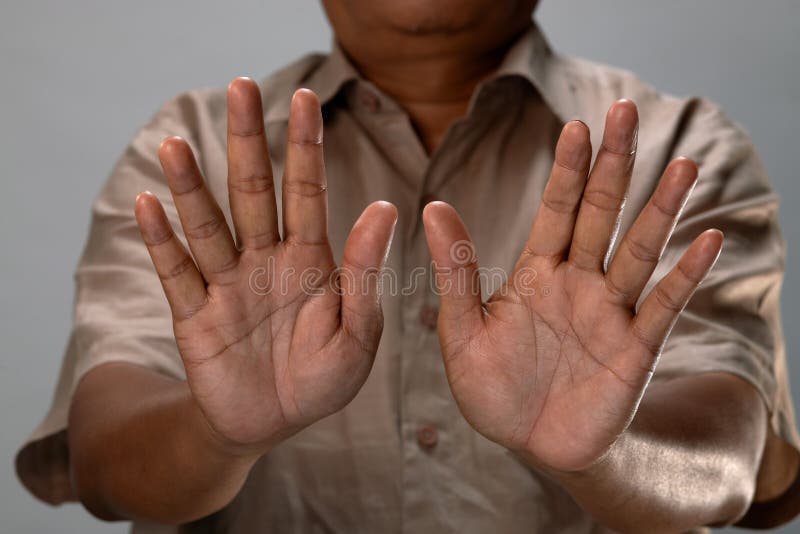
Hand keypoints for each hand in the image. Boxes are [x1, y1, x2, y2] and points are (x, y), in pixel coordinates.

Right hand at [134, 78, 396, 454]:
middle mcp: (265, 261)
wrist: (271, 425)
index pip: (308, 193)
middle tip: (241, 86)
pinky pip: (176, 274)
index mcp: (311, 262)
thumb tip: (386, 207)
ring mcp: (227, 285)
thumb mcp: (357, 334)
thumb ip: (365, 274)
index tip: (308, 96)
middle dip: (249, 142)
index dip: (307, 147)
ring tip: (176, 145)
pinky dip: (161, 242)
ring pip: (208, 226)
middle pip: (254, 192)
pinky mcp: (194, 315)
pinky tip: (148, 205)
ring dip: (192, 188)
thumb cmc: (322, 380)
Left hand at [422, 100, 722, 472]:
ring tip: (682, 165)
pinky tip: (706, 241)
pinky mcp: (636, 350)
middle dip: (614, 166)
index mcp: (537, 273)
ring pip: (639, 251)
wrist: (529, 443)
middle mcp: (579, 283)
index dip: (566, 171)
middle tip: (626, 112)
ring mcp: (611, 313)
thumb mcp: (463, 330)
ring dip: (660, 210)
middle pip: (601, 215)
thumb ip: (456, 271)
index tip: (575, 127)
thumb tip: (432, 207)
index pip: (556, 210)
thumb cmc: (492, 388)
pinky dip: (686, 276)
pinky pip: (665, 306)